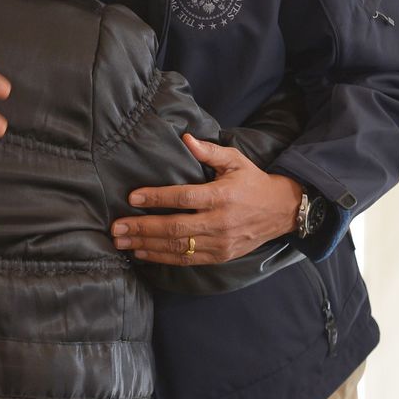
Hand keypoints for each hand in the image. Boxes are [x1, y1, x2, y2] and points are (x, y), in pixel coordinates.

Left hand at [111, 134, 301, 264]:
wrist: (281, 211)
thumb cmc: (253, 182)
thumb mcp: (235, 160)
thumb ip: (210, 151)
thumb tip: (186, 139)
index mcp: (221, 196)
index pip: (184, 198)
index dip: (156, 198)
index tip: (132, 198)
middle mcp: (220, 222)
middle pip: (175, 228)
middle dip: (142, 228)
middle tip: (116, 228)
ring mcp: (220, 243)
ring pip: (177, 247)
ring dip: (146, 245)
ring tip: (121, 242)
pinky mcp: (219, 256)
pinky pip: (187, 260)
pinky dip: (162, 258)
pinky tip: (142, 253)